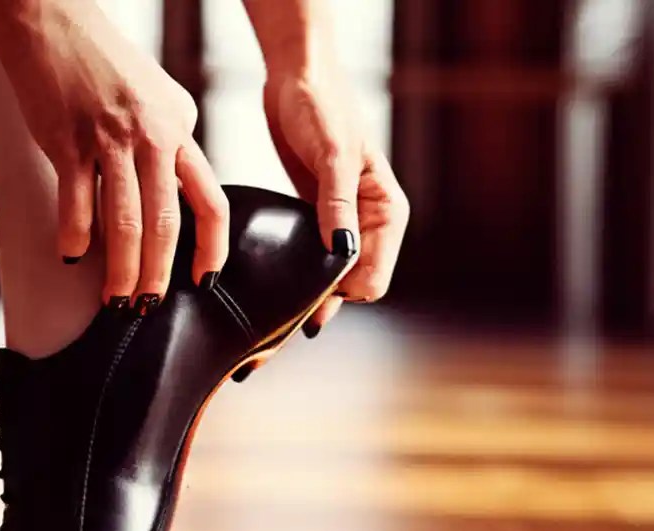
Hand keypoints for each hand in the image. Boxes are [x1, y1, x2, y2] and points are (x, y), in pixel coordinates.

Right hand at [0, 0, 227, 305]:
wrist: (50, 19)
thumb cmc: (99, 61)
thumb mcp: (154, 94)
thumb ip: (168, 140)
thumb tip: (173, 192)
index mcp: (180, 126)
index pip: (210, 200)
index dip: (212, 248)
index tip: (206, 280)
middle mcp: (154, 134)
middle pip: (167, 224)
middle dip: (157, 274)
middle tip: (147, 306)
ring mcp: (111, 138)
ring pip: (125, 223)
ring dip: (120, 270)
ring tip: (114, 299)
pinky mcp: (69, 141)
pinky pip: (77, 204)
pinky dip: (74, 238)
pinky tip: (70, 256)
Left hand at [263, 69, 409, 332]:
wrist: (296, 74)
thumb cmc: (321, 105)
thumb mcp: (332, 155)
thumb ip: (337, 205)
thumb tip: (342, 255)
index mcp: (387, 212)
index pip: (372, 279)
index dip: (340, 297)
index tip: (301, 309)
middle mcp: (370, 222)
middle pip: (351, 286)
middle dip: (321, 307)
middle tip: (277, 334)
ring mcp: (341, 222)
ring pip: (328, 277)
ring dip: (304, 298)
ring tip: (269, 324)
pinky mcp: (314, 216)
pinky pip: (308, 259)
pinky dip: (292, 276)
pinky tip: (266, 290)